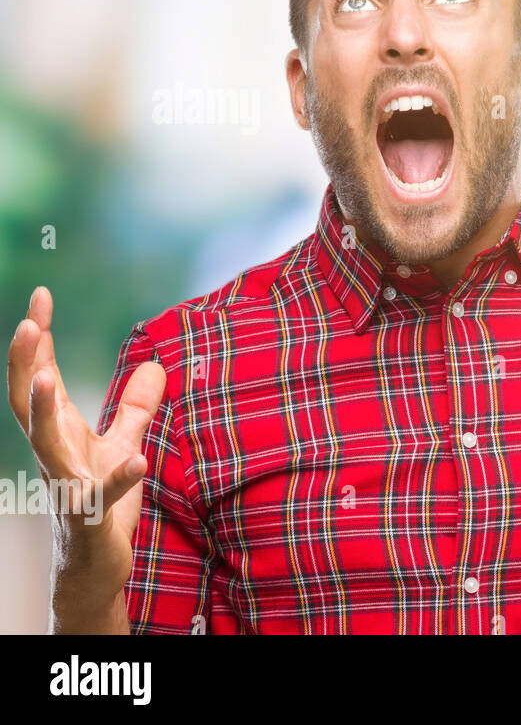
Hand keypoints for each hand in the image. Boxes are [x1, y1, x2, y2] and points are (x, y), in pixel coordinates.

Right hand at [6, 286, 165, 625]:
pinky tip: (137, 462)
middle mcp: (55, 453)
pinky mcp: (91, 516)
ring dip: (43, 410)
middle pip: (28, 401)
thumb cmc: (101, 503)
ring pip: (46, 445)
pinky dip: (118, 477)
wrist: (95, 565)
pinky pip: (102, 495)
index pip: (39, 376)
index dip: (37, 339)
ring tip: (47, 377)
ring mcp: (68, 484)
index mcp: (59, 433)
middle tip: (25, 322)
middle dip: (24, 362)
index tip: (39, 296)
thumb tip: (154, 365)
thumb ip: (134, 408)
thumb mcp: (122, 445)